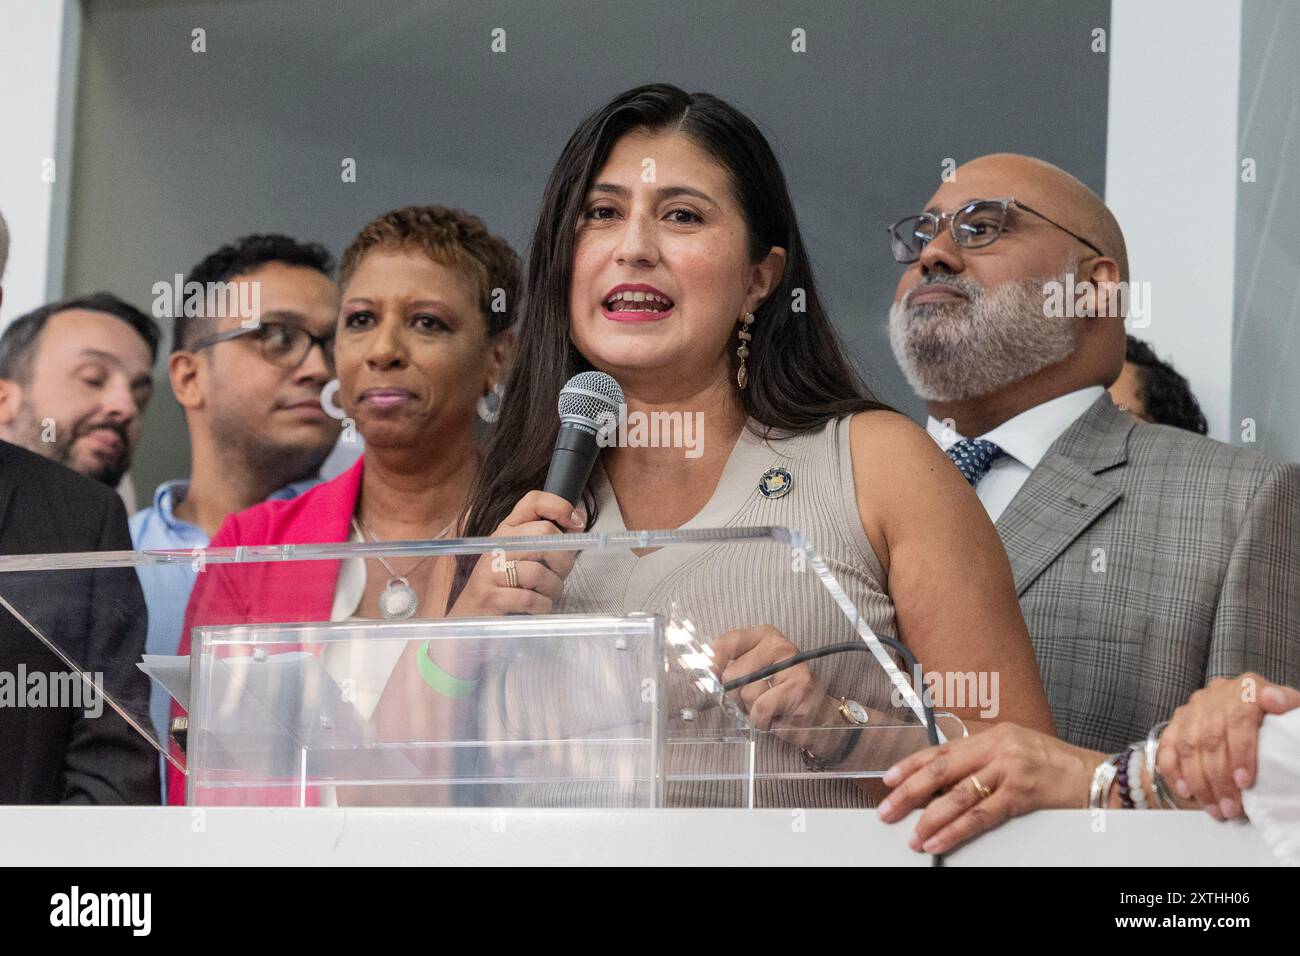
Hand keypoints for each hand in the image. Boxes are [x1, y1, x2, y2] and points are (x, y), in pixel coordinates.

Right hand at [448, 491, 583, 616]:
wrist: (470, 616)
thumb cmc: (505, 587)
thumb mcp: (523, 558)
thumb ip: (547, 542)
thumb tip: (578, 523)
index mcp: (507, 531)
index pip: (533, 501)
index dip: (560, 507)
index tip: (577, 525)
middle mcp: (497, 544)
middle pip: (544, 534)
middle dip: (564, 559)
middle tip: (561, 574)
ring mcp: (490, 569)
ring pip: (539, 572)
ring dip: (553, 589)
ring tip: (546, 596)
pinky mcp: (490, 596)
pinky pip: (530, 599)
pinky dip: (542, 607)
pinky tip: (536, 609)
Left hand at [706, 625, 835, 731]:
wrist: (818, 716)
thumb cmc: (779, 694)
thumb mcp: (750, 675)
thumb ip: (725, 670)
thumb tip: (694, 676)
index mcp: (762, 635)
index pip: (724, 643)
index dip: (708, 666)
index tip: (703, 681)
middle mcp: (778, 644)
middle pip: (731, 673)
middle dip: (736, 697)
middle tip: (753, 701)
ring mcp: (791, 664)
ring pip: (746, 693)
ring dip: (751, 711)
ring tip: (769, 708)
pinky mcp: (800, 687)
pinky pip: (761, 708)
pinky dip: (763, 721)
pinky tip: (777, 717)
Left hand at [877, 722, 1099, 854]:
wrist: (1097, 776)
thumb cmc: (1055, 765)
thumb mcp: (1014, 749)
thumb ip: (982, 758)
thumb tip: (944, 780)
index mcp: (991, 735)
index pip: (940, 749)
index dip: (911, 765)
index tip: (888, 779)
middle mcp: (997, 748)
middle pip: (941, 770)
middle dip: (909, 792)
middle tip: (888, 809)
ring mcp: (1009, 769)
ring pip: (957, 796)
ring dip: (930, 818)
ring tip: (913, 835)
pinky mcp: (1022, 794)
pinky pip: (981, 816)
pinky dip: (956, 830)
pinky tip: (940, 840)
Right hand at [1157, 673, 1299, 820]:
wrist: (1254, 710)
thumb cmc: (1276, 718)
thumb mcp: (1290, 710)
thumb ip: (1288, 706)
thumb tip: (1275, 701)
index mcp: (1246, 688)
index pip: (1238, 719)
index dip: (1240, 752)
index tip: (1244, 781)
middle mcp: (1216, 695)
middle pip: (1209, 738)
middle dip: (1218, 778)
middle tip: (1230, 807)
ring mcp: (1194, 708)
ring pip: (1187, 746)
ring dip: (1198, 782)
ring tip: (1213, 807)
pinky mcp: (1177, 722)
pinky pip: (1167, 747)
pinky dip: (1173, 771)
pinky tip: (1185, 791)